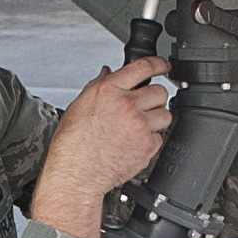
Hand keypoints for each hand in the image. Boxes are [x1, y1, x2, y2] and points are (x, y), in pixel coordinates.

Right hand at [31, 55, 171, 237]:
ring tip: (141, 126)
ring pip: (165, 114)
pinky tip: (135, 143)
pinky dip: (151, 140)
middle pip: (160, 91)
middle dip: (155, 97)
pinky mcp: (146, 146)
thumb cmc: (72, 144)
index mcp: (109, 91)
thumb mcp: (79, 106)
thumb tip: (107, 74)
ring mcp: (139, 126)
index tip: (163, 66)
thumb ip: (97, 86)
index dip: (158, 63)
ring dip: (157, 118)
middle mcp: (126, 105)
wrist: (76, 174)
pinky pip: (160, 137)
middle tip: (147, 105)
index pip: (143, 67)